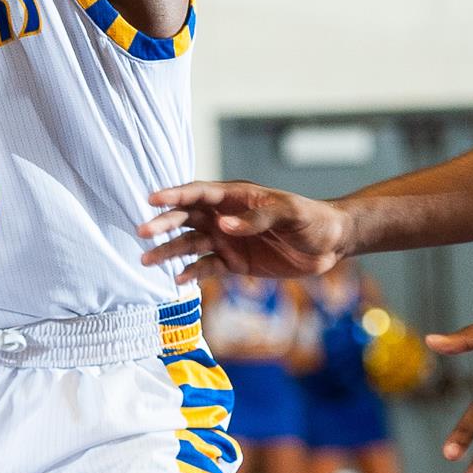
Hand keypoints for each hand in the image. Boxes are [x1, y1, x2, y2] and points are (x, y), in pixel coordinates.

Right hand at [138, 182, 353, 280]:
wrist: (330, 244)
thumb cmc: (311, 219)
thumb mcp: (289, 213)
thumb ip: (257, 218)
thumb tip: (223, 225)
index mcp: (236, 197)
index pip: (198, 192)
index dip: (174, 195)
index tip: (151, 200)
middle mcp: (225, 216)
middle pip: (186, 218)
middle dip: (163, 224)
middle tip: (142, 232)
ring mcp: (228, 240)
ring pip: (190, 244)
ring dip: (168, 250)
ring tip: (146, 259)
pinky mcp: (235, 262)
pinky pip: (207, 267)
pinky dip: (191, 272)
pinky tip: (177, 279)